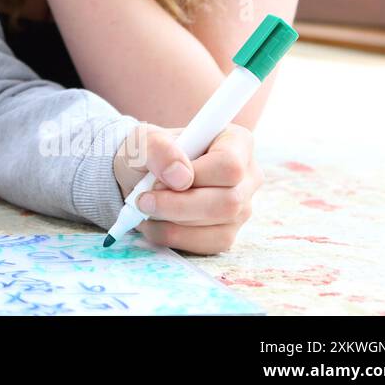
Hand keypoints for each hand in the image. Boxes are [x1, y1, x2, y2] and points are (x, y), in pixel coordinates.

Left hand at [112, 122, 261, 254]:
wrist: (137, 178)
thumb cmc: (148, 154)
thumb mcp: (142, 140)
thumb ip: (158, 149)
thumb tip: (181, 177)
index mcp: (235, 142)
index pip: (230, 165)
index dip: (196, 176)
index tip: (160, 179)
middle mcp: (247, 176)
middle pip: (228, 201)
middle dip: (178, 205)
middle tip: (144, 200)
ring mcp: (241, 208)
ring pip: (219, 225)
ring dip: (173, 221)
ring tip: (146, 208)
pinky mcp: (227, 233)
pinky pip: (209, 245)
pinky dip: (174, 236)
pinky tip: (154, 224)